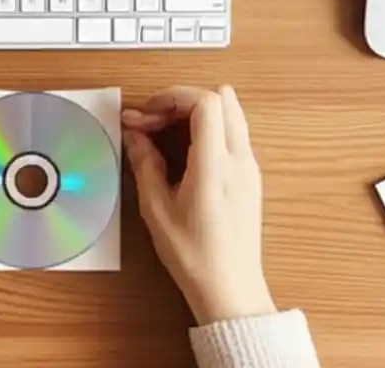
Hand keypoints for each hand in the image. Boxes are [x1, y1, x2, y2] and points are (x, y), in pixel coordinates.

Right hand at [122, 85, 276, 325]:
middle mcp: (240, 159)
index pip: (206, 102)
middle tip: (152, 121)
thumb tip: (133, 133)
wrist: (229, 287)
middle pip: (221, 98)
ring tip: (165, 133)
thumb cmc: (193, 255)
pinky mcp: (251, 176)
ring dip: (196, 112)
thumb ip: (145, 163)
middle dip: (181, 100)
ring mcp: (250, 166)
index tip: (145, 114)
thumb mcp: (157, 209)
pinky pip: (233, 133)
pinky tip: (184, 151)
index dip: (171, 97)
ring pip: (231, 112)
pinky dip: (208, 128)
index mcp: (216, 166)